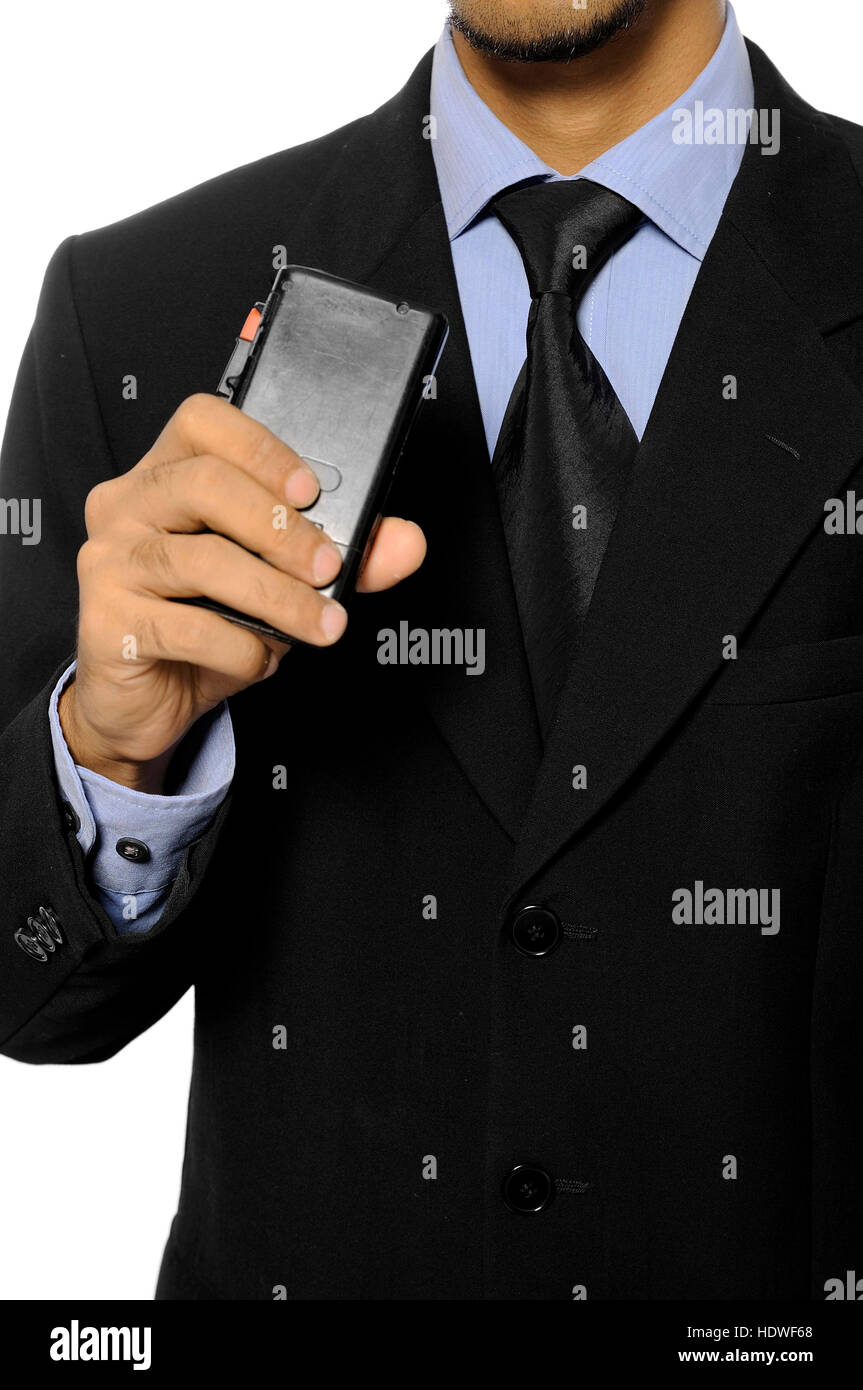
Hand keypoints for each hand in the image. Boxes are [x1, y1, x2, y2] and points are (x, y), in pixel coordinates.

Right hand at [60, 393, 424, 791]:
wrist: (148, 702)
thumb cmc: (207, 625)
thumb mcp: (282, 585)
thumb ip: (346, 558)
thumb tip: (405, 543)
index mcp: (166, 475)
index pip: (203, 422)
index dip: (262, 449)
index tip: (312, 492)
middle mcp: (128, 507)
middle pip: (203, 484)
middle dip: (281, 529)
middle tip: (328, 569)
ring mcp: (109, 562)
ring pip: (201, 560)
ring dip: (277, 597)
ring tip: (318, 625)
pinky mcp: (105, 623)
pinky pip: (186, 627)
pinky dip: (239, 647)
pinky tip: (258, 658)